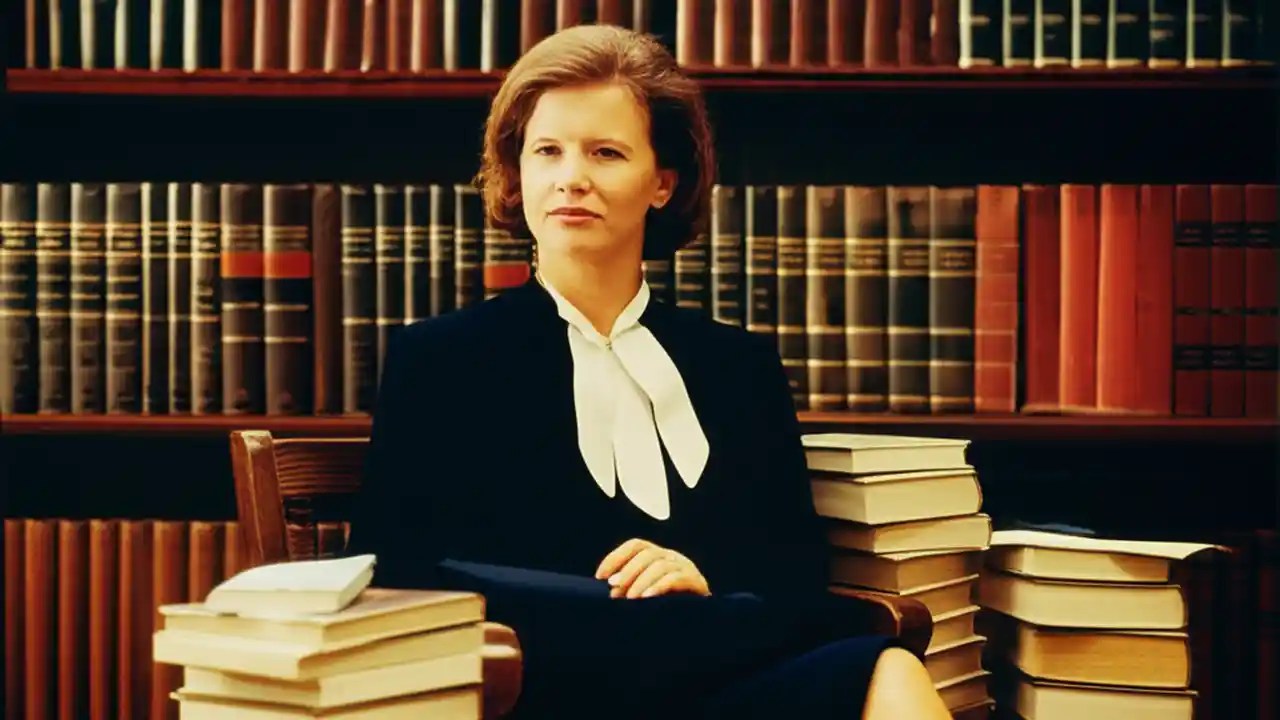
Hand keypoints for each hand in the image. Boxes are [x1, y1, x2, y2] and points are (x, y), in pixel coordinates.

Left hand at [594, 538, 710, 599]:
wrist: (700, 619)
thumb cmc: (669, 604)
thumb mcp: (646, 591)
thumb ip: (631, 586)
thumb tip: (612, 587)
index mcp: (658, 555)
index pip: (635, 545)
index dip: (615, 557)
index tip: (600, 576)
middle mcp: (672, 556)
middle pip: (647, 553)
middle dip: (627, 572)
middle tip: (614, 590)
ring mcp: (686, 566)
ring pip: (660, 565)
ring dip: (641, 582)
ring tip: (630, 598)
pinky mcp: (696, 581)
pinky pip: (676, 578)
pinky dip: (659, 586)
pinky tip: (647, 597)